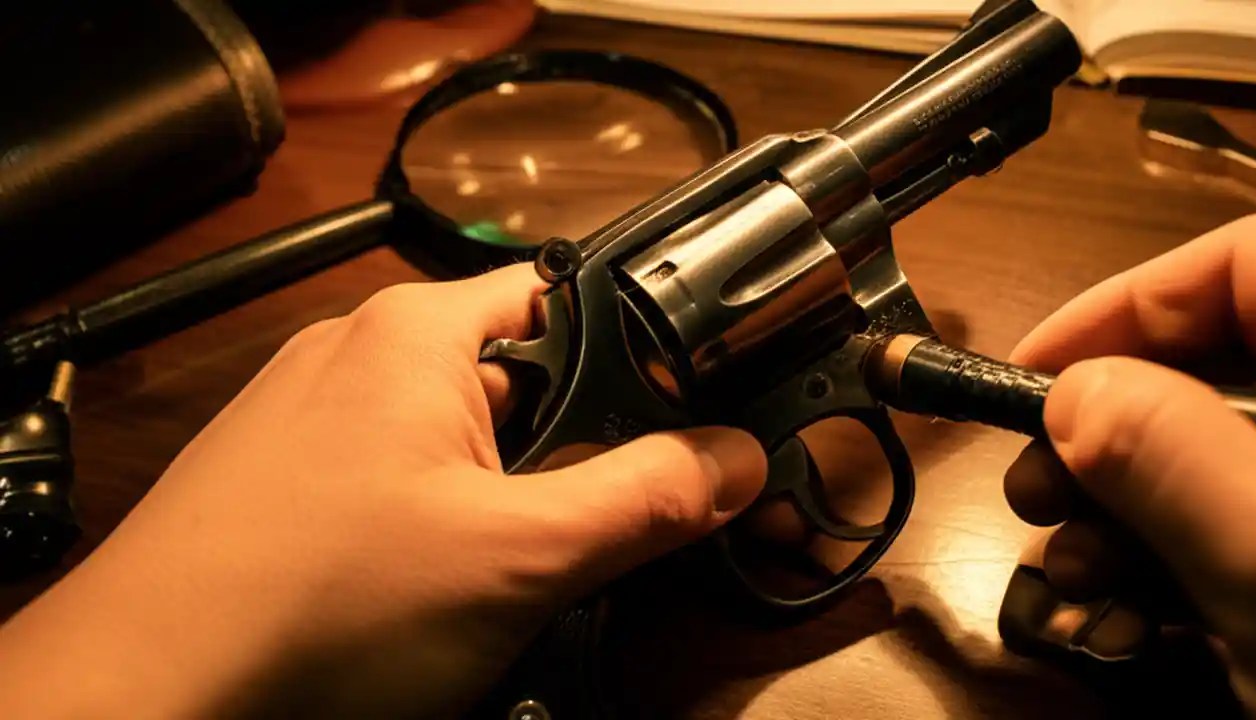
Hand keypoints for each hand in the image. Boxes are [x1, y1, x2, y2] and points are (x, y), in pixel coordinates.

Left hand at [0, 265, 766, 718]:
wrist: (145, 697)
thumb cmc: (316, 604)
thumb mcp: (519, 556)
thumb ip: (644, 500)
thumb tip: (738, 460)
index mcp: (419, 332)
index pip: (571, 299)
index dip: (643, 355)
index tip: (691, 418)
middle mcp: (362, 353)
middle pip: (524, 382)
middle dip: (575, 456)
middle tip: (599, 531)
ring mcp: (316, 420)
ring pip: (464, 446)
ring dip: (509, 504)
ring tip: (509, 578)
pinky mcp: (290, 485)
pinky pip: (402, 487)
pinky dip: (442, 531)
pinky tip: (434, 598)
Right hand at [1000, 214, 1255, 712]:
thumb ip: (1182, 464)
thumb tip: (1075, 391)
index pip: (1248, 265)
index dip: (1124, 304)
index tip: (1028, 373)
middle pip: (1223, 367)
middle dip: (1108, 430)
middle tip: (1034, 489)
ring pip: (1221, 459)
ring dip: (1126, 515)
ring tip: (1074, 575)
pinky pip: (1243, 530)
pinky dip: (1174, 565)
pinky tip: (1126, 617)